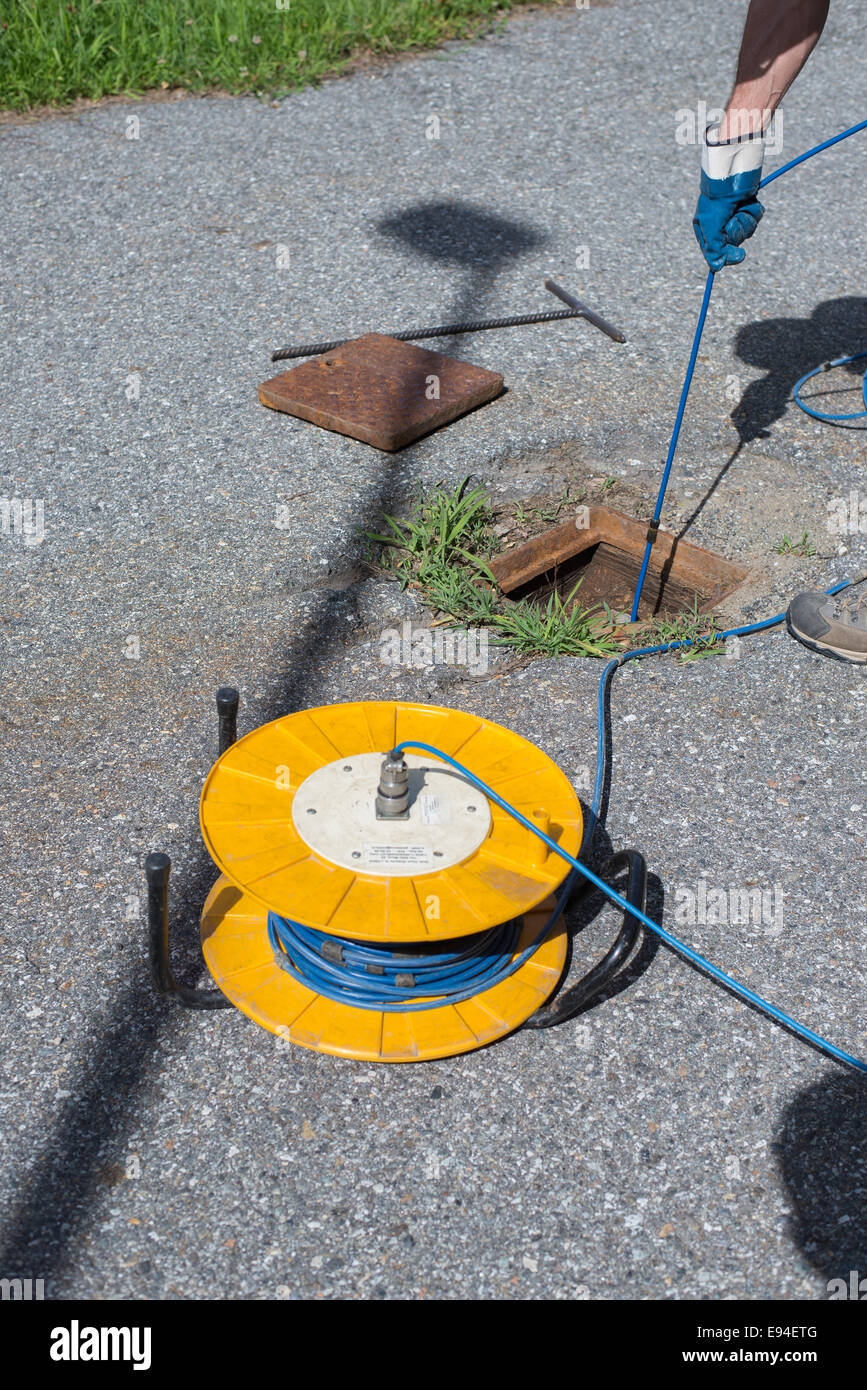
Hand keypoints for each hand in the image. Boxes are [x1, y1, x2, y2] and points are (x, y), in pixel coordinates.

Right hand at [693, 120, 764, 270]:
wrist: (732, 171)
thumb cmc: (717, 199)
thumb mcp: (712, 227)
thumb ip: (715, 250)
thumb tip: (719, 268)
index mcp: (705, 230)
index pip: (717, 253)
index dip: (727, 255)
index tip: (739, 255)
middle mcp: (719, 224)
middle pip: (734, 243)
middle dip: (737, 232)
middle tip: (733, 220)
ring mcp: (734, 214)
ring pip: (747, 231)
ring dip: (746, 220)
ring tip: (741, 207)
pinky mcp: (747, 205)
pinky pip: (756, 218)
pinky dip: (754, 211)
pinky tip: (749, 201)